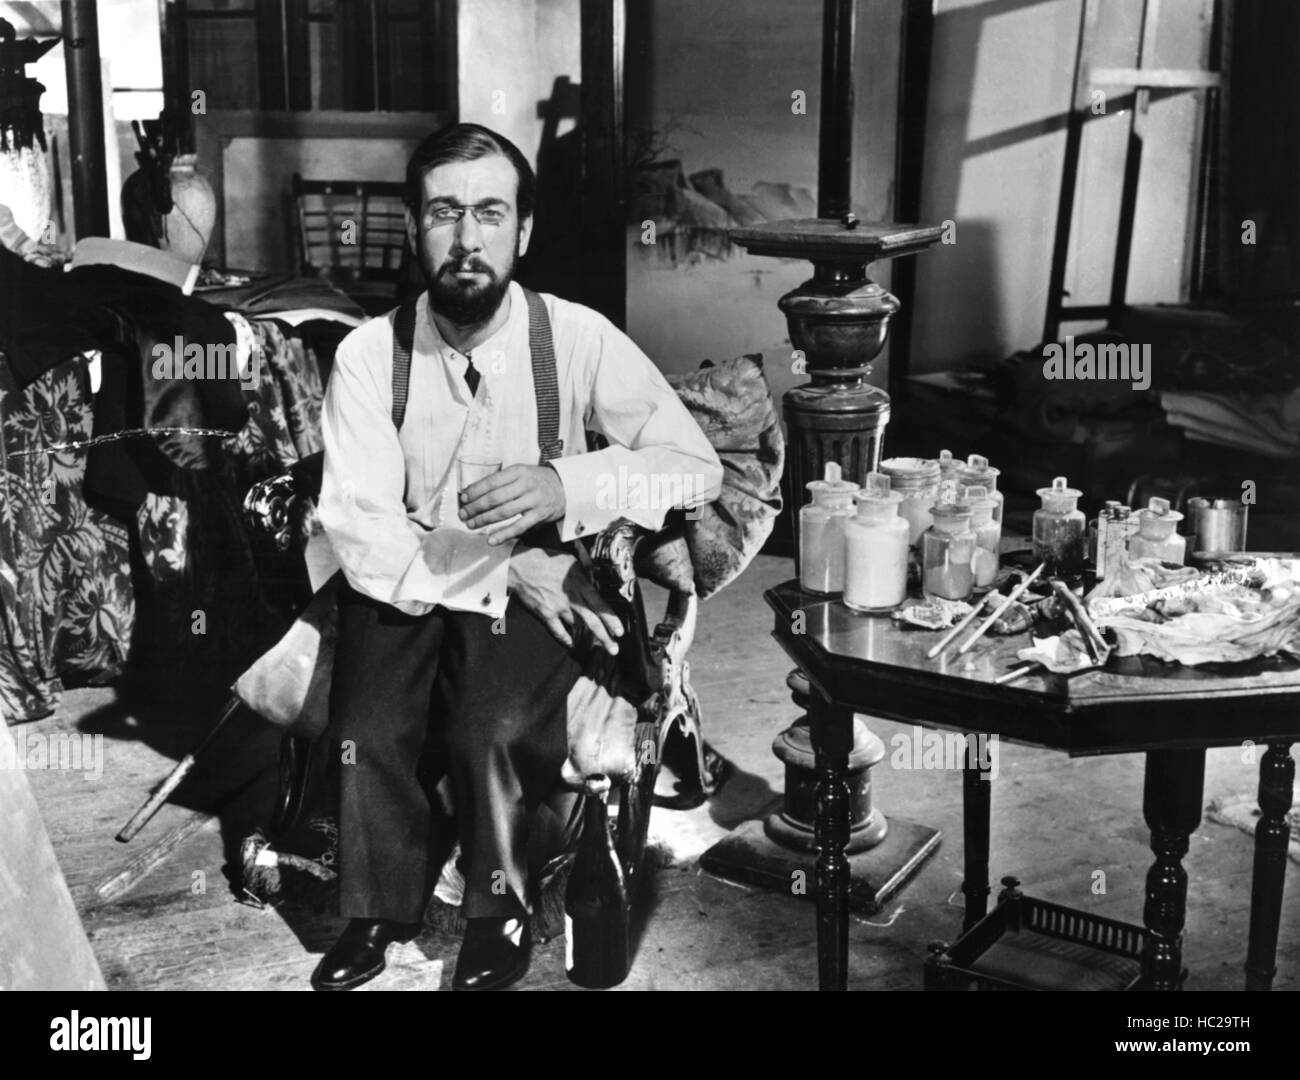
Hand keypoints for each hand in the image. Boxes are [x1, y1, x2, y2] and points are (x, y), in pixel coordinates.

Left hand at [459, 464, 564, 544]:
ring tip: (471, 525)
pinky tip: (491, 540)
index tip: (463, 499)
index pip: (492, 481)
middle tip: (463, 514)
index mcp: (518, 471)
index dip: (475, 491)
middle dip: (475, 507)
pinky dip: (503, 535)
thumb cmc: (536, 481)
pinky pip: (519, 527)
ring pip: (504, 512)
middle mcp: (526, 484)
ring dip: (484, 520)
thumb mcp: (521, 473)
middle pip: (495, 498)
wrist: (565, 488)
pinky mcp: (539, 515)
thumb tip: (471, 493)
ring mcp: (533, 500)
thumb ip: (501, 481)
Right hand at [507, 545, 623, 654]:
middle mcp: (571, 598)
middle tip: (614, 649)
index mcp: (580, 584)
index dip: (611, 620)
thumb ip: (584, 573)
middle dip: (604, 637)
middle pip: (592, 621)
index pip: (600, 605)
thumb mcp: (571, 560)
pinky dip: (565, 638)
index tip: (620, 631)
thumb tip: (595, 581)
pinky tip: (571, 644)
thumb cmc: (545, 559)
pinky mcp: (545, 613)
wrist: (520, 565)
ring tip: (595, 645)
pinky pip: (558, 630)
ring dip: (586, 636)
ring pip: (577, 626)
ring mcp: (558, 607)